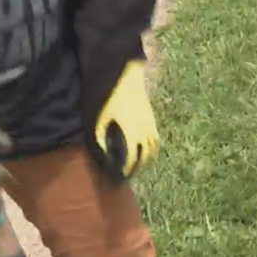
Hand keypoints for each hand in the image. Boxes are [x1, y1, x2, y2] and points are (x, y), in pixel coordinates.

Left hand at [95, 60, 159, 177]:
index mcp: (132, 132)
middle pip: (146, 155)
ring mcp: (151, 125)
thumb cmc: (112, 99)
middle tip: (129, 174)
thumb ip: (100, 138)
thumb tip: (102, 154)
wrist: (128, 80)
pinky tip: (143, 149)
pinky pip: (155, 139)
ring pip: (154, 148)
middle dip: (138, 167)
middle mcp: (145, 131)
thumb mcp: (100, 119)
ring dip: (147, 158)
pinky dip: (151, 148)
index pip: (132, 157)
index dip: (127, 169)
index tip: (120, 176)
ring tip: (138, 164)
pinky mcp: (152, 119)